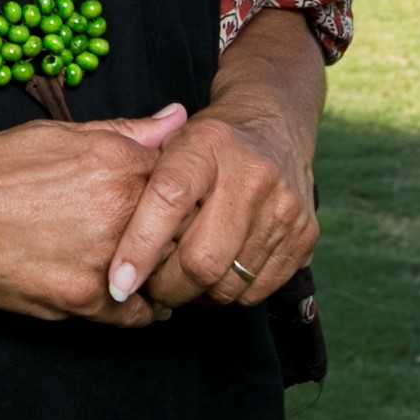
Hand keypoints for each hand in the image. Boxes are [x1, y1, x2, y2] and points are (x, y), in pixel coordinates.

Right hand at [0, 103, 190, 326]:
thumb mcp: (60, 133)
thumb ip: (127, 130)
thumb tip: (177, 116)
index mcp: (119, 162)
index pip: (186, 179)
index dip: (184, 189)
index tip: (177, 197)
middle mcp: (120, 209)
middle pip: (184, 228)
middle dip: (181, 231)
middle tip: (172, 233)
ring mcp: (106, 258)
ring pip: (166, 273)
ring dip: (163, 270)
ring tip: (151, 264)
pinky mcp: (87, 300)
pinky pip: (138, 313)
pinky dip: (142, 306)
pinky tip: (134, 293)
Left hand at [103, 102, 316, 310]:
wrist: (274, 124)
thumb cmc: (208, 143)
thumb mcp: (170, 141)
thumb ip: (139, 182)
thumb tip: (114, 250)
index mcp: (208, 145)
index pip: (168, 201)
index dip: (139, 247)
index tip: (118, 283)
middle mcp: (252, 176)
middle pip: (202, 259)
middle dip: (168, 287)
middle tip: (152, 289)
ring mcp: (284, 208)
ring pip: (229, 283)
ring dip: (198, 295)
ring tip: (183, 281)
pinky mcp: (305, 236)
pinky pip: (259, 290)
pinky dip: (231, 293)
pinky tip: (217, 276)